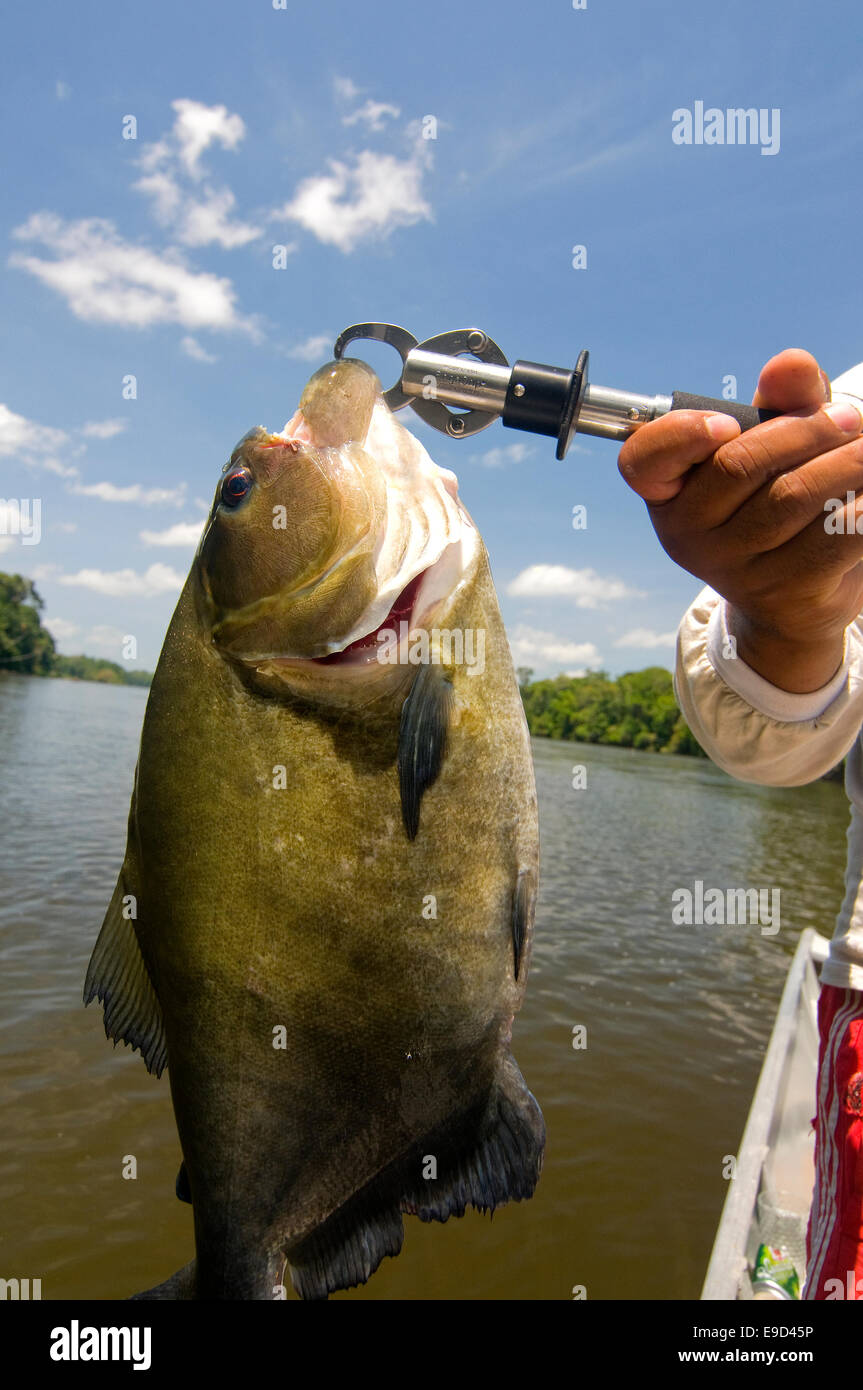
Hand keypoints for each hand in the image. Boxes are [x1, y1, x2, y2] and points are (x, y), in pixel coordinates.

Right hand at [617, 349, 862, 691]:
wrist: (805, 596)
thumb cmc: (783, 497)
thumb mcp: (776, 444)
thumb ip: (783, 400)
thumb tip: (789, 365)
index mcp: (670, 491)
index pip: (644, 462)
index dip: (680, 436)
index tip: (728, 423)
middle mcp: (688, 535)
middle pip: (739, 465)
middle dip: (805, 429)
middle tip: (851, 419)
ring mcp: (734, 571)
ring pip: (795, 496)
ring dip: (847, 462)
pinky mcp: (786, 594)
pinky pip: (836, 534)